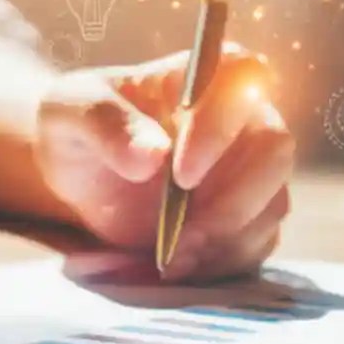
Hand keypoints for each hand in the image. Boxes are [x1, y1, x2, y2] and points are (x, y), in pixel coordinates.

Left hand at [36, 44, 293, 281]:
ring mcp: (245, 172)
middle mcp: (236, 120)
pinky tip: (179, 267)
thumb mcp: (67, 112)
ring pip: (273, 203)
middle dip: (236, 199)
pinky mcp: (242, 218)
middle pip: (276, 149)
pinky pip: (258, 243)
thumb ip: (104, 123)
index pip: (242, 77)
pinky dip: (223, 262)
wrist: (74, 177)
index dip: (222, 124)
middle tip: (184, 232)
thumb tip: (151, 156)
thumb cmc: (76, 129)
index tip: (180, 173)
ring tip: (172, 257)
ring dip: (227, 238)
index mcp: (197, 78)